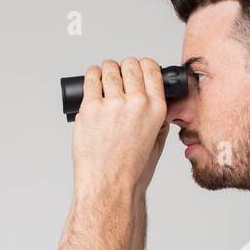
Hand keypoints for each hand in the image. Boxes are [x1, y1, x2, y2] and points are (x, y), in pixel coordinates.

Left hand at [71, 58, 169, 201]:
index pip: (151, 69)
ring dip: (106, 69)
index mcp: (156, 109)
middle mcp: (136, 103)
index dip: (142, 65)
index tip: (136, 68)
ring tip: (104, 75)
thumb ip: (159, 121)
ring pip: (109, 69)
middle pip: (130, 65)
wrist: (108, 185)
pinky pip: (90, 79)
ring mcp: (112, 105)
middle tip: (118, 72)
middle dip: (124, 66)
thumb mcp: (156, 143)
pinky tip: (92, 78)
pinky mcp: (90, 108)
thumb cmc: (130, 170)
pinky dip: (91, 75)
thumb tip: (155, 104)